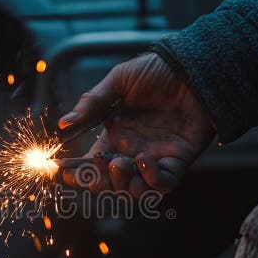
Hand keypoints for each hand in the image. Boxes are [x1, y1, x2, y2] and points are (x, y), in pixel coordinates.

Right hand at [59, 53, 214, 195]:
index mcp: (114, 136)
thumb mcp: (119, 81)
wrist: (193, 66)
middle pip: (111, 184)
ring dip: (124, 184)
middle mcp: (132, 151)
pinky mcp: (178, 160)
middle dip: (100, 183)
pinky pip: (163, 184)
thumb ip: (93, 103)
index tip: (66, 172)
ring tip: (121, 162)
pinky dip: (151, 179)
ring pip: (136, 191)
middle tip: (100, 163)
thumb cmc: (157, 70)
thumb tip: (64, 124)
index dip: (78, 173)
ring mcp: (155, 158)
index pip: (92, 165)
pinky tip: (144, 158)